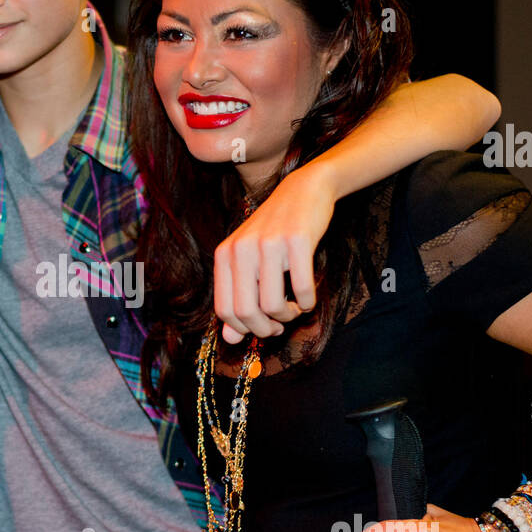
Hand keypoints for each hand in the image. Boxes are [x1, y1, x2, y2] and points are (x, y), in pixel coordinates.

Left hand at [214, 161, 337, 343]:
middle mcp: (242, 249)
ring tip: (294, 308)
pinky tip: (307, 297)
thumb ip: (238, 299)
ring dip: (288, 316)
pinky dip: (307, 302)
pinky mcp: (298, 241)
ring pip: (273, 305)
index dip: (243, 329)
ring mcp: (269, 244)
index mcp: (225, 255)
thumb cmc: (274, 232)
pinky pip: (301, 289)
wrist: (304, 190)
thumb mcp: (249, 262)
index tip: (261, 328)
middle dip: (265, 329)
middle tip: (279, 326)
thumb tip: (231, 340)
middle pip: (246, 313)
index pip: (224, 310)